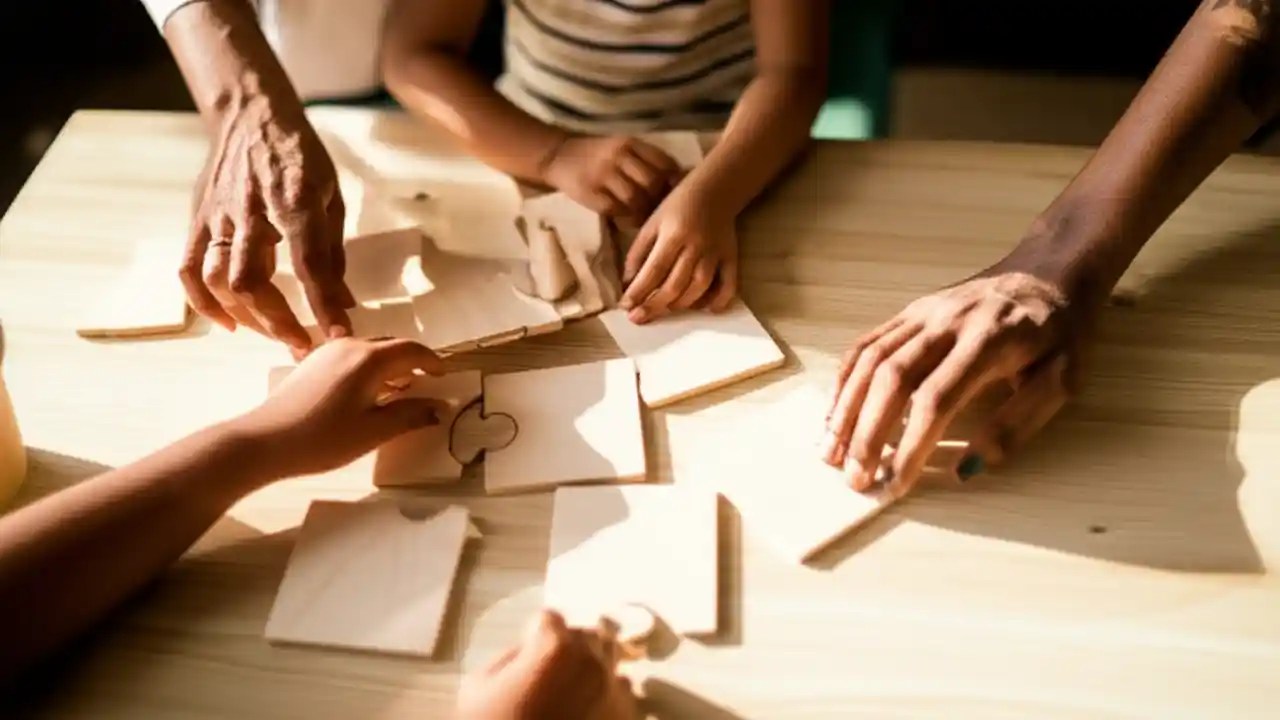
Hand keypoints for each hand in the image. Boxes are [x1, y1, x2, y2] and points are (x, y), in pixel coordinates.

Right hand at [181, 103, 355, 352]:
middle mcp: (251, 211)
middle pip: (253, 281)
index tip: (338, 335)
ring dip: (246, 317)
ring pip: (219, 281)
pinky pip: (190, 270)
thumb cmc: (299, 155)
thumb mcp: (331, 194)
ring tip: (273, 335)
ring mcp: (218, 216)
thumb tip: (343, 301)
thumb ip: (333, 250)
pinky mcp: (198, 220)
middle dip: (279, 322)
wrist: (250, 115)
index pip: (309, 263)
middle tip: (303, 347)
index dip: (323, 304)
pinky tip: (228, 324)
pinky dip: (204, 304)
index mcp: (294, 200)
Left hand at [234, 338, 444, 478]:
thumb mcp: (373, 432)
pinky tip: (367, 392)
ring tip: (398, 390)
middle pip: (391, 345)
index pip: (412, 350)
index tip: (444, 375)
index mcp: (370, 359)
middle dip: (412, 361)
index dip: (432, 361)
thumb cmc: (323, 439)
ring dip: (389, 364)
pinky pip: (352, 355)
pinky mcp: (312, 362)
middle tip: (425, 383)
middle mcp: (351, 345)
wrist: (263, 441)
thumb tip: (440, 407)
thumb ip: (410, 415)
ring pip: (370, 349)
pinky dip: (369, 367)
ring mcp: (328, 351)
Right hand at [456, 610, 637, 719]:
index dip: (534, 634)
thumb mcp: (478, 688)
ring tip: (573, 685)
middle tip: (551, 667)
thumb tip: (527, 652)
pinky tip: (588, 708)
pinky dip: (607, 692)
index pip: (550, 618)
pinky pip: (623, 690)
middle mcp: (591, 660)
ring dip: (592, 663)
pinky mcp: (626, 715)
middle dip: (569, 644)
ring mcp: (613, 688)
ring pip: (610, 657)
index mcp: (554, 647)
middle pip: (586, 633)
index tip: (528, 651)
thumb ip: (508, 659)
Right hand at [543, 135, 680, 219]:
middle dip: (659, 198)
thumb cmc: (598, 155)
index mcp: (631, 143)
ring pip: (635, 197)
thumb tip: (679, 180)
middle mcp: (618, 155)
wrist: (559, 155)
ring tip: (644, 217)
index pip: (664, 162)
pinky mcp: (589, 192)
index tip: (678, 192)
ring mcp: (603, 174)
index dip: (675, 180)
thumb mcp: (623, 147)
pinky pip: (615, 209)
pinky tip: (627, 220)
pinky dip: (625, 218)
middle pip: (652, 181)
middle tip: (660, 210)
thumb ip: (646, 160)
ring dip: (643, 211)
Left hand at [619, 185, 737, 322]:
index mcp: (673, 234)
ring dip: (679, 305)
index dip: (638, 291)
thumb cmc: (678, 205)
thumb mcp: (652, 222)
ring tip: (664, 310)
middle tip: (638, 318)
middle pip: (675, 284)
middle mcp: (696, 246)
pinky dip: (719, 301)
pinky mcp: (731, 257)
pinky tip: (706, 309)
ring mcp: (715, 254)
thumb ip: (639, 252)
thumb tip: (628, 283)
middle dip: (654, 305)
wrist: (715, 189)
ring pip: (698, 288)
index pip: (654, 270)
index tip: (625, 306)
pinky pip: (729, 285)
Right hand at [823, 265, 1098, 496]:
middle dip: (867, 433)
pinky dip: (845, 381)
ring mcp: (922, 313)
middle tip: (855, 478)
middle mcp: (946, 322)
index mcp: (988, 340)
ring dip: (845, 410)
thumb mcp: (1061, 382)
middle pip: (892, 379)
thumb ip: (1017, 425)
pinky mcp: (909, 312)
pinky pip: (867, 345)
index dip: (911, 445)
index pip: (936, 399)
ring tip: (830, 453)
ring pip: (870, 361)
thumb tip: (968, 468)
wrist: (1049, 270)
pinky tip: (835, 414)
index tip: (895, 484)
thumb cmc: (1060, 333)